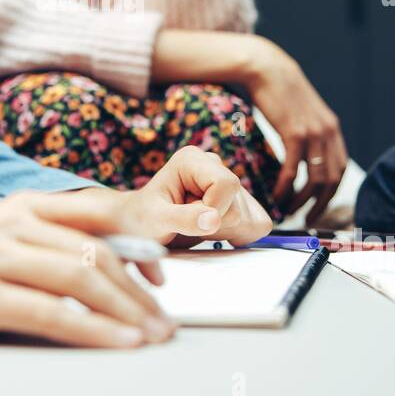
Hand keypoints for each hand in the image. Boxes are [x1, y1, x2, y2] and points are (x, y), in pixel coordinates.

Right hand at [0, 192, 175, 348]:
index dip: (140, 243)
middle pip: (99, 252)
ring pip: (82, 279)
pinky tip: (116, 342)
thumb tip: (109, 266)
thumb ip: (48, 243)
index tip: (163, 276)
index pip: (100, 214)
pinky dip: (92, 330)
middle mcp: (15, 222)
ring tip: (151, 335)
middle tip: (164, 320)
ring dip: (127, 311)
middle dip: (140, 291)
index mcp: (26, 205)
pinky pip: (50, 313)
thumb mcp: (2, 237)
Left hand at [108, 144, 273, 247]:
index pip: (226, 184)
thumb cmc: (141, 218)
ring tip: (196, 226)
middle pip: (237, 202)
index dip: (214, 209)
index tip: (191, 221)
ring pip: (247, 216)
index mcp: (192, 160)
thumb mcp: (155, 220)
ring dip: (223, 231)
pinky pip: (256, 224)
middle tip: (188, 224)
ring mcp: (226, 182)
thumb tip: (214, 219)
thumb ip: (183, 218)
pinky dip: (236, 236)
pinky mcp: (237, 201)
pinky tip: (211, 232)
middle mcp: (213, 165)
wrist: (138, 225)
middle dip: (215, 223)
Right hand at [238, 36, 347, 219]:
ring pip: (315, 179)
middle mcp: (328, 132)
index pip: (340, 170)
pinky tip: (277, 195)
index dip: (331, 193)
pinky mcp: (295, 133)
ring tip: (288, 210)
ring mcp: (313, 133)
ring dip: (302, 200)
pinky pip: (293, 169)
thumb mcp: (302, 113)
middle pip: (332, 179)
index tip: (318, 207)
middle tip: (306, 218)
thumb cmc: (279, 91)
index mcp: (332, 129)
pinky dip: (286, 187)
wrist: (267, 69)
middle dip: (320, 204)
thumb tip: (304, 156)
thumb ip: (309, 132)